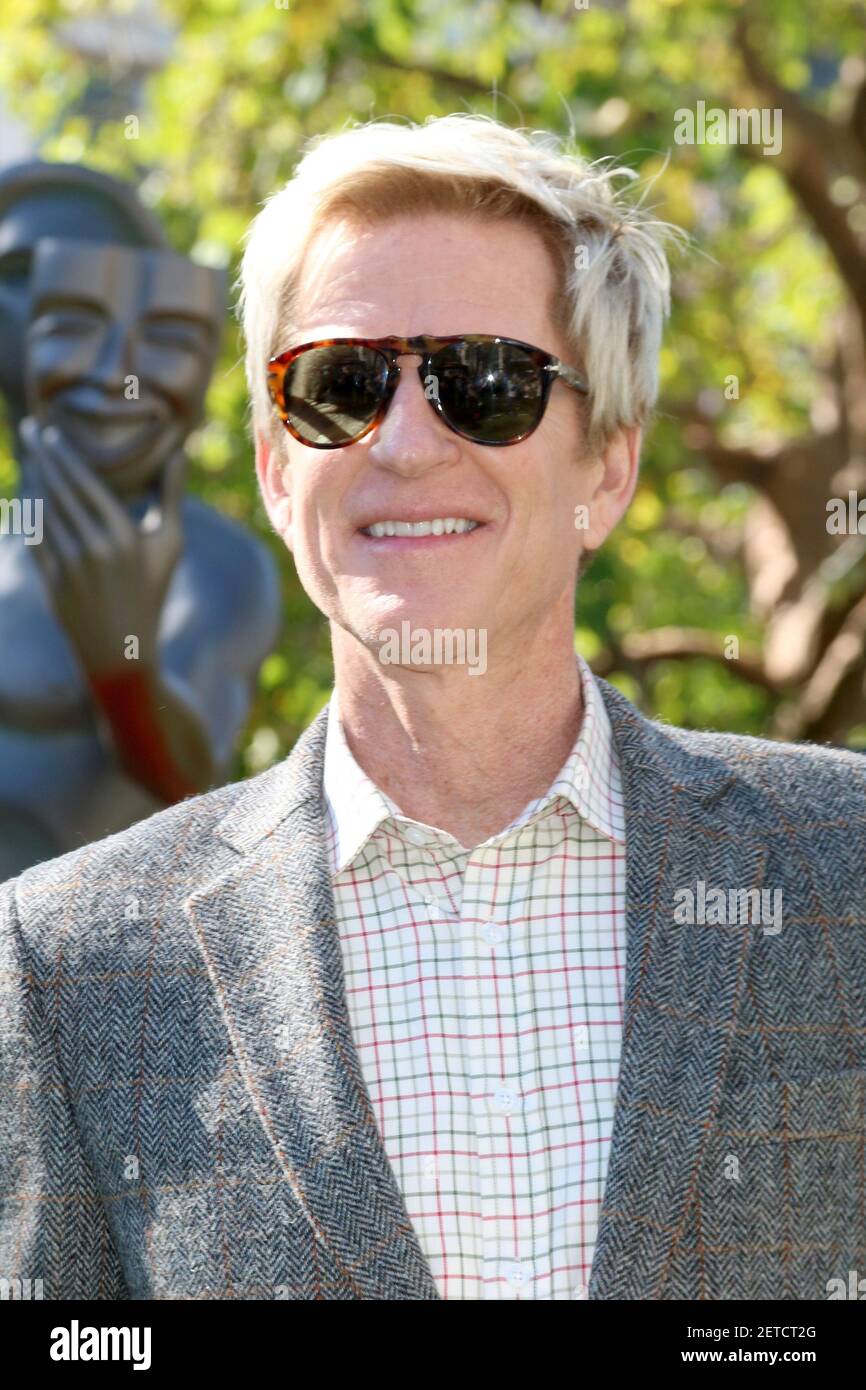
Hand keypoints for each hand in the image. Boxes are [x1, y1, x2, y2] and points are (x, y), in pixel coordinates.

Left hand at [20, 417, 185, 673]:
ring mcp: (68, 567)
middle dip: (41, 456)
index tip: (51, 431)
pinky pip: (33, 536)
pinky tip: (25, 493)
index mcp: (123, 536)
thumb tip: (178, 452)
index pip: (85, 483)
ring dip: (30, 479)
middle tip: (29, 429)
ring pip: (41, 511)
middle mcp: (93, 548)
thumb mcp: (170, 546)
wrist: (122, 652)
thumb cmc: (152, 593)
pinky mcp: (50, 582)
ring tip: (27, 456)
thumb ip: (171, 497)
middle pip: (59, 491)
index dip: (63, 454)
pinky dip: (26, 511)